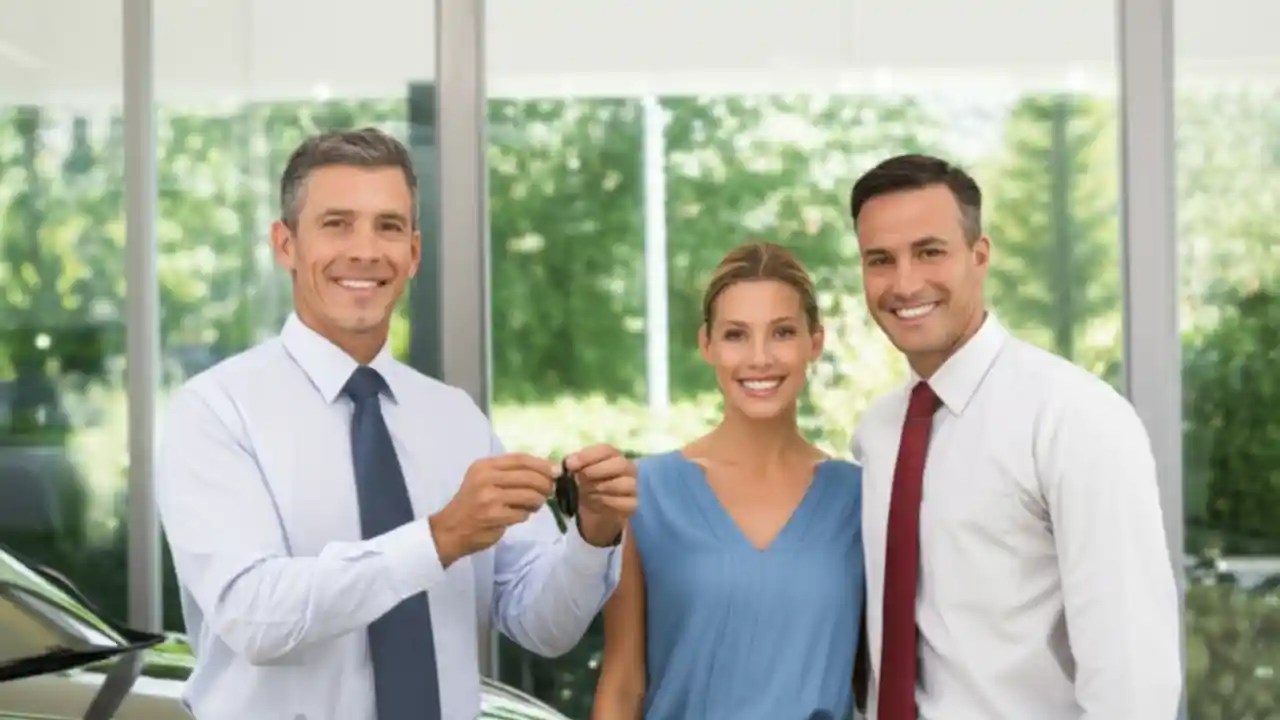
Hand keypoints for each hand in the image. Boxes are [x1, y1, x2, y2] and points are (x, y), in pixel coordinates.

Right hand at [430, 453, 555, 567]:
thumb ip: (509, 473)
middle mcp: (486, 478)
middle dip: (545, 484)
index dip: (542, 464)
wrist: (450, 530)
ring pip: (529, 495)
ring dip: (538, 501)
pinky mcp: (494, 516)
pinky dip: (526, 515)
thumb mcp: (484, 480)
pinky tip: (519, 515)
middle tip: (550, 491)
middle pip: (528, 476)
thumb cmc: (471, 503)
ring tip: (535, 505)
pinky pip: (522, 514)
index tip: (556, 471)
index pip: (520, 459)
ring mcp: (490, 498)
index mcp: (484, 466)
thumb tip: (545, 470)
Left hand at [564, 444, 637, 546]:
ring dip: (602, 488)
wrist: (590, 509)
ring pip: (626, 483)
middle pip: (620, 464)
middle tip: (580, 478)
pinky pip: (627, 502)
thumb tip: (560, 467)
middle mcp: (626, 467)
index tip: (569, 464)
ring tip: (586, 493)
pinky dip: (609, 502)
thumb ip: (567, 467)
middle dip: (597, 471)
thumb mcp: (571, 474)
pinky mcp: (632, 504)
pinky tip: (595, 503)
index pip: (606, 450)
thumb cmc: (583, 485)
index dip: (587, 456)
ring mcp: (632, 486)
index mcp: (611, 455)